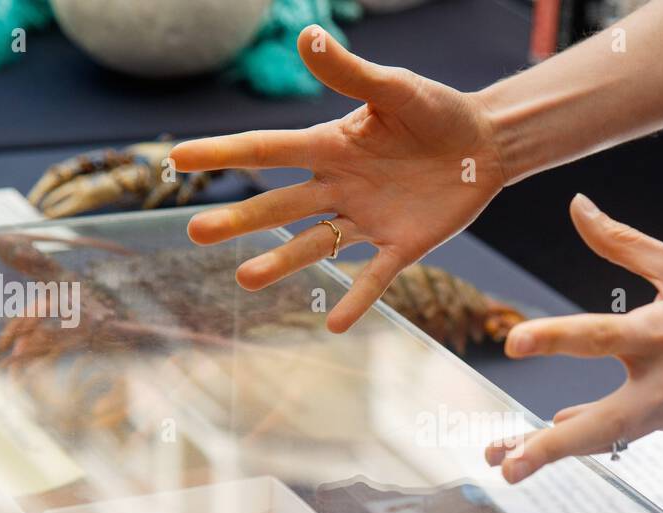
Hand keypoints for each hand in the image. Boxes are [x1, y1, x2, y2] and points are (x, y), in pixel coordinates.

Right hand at [171, 25, 505, 331]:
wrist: (482, 144)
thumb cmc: (434, 111)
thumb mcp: (395, 88)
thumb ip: (352, 74)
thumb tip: (307, 38)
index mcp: (331, 146)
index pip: (268, 150)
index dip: (225, 153)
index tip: (179, 157)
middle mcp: (339, 186)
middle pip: (281, 205)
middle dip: (240, 219)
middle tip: (196, 231)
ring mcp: (367, 220)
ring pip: (316, 244)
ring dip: (282, 262)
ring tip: (245, 280)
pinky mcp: (401, 245)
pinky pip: (373, 276)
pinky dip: (355, 299)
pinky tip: (333, 325)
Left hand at [487, 194, 662, 482]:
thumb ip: (623, 243)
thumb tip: (578, 207)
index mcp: (661, 334)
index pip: (595, 336)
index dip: (551, 338)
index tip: (511, 345)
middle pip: (597, 428)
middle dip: (547, 451)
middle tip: (503, 468)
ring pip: (609, 435)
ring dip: (562, 443)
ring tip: (514, 456)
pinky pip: (640, 424)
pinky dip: (610, 423)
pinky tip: (577, 423)